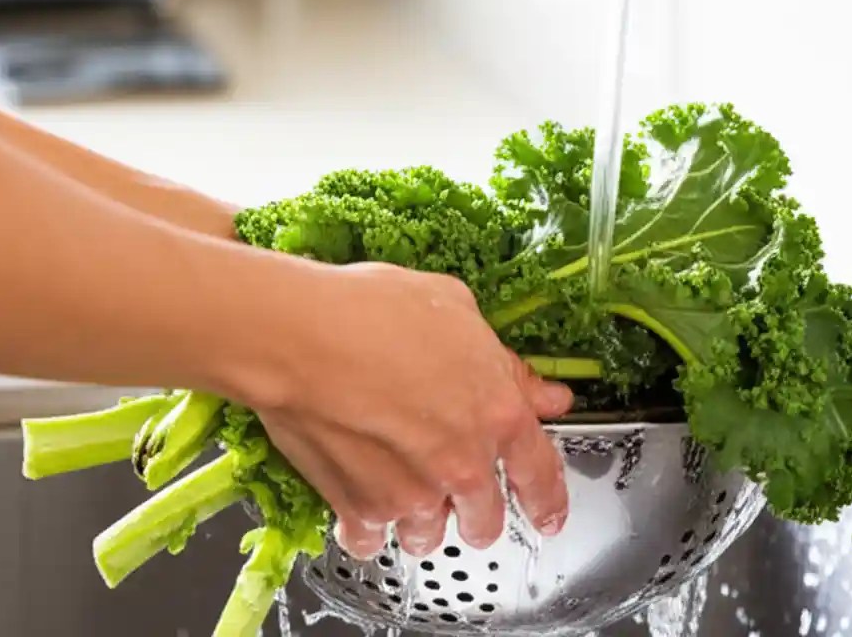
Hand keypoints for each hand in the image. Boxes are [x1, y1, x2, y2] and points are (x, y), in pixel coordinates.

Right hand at [240, 262, 572, 559]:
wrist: (301, 338)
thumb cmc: (374, 312)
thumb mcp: (458, 314)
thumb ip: (507, 367)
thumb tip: (543, 393)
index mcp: (499, 414)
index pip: (542, 475)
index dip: (549, 503)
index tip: (548, 517)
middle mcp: (464, 465)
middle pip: (485, 521)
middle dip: (477, 516)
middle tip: (462, 503)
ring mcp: (413, 494)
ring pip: (429, 536)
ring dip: (421, 522)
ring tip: (404, 494)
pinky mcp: (362, 509)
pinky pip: (371, 540)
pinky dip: (366, 529)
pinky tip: (360, 504)